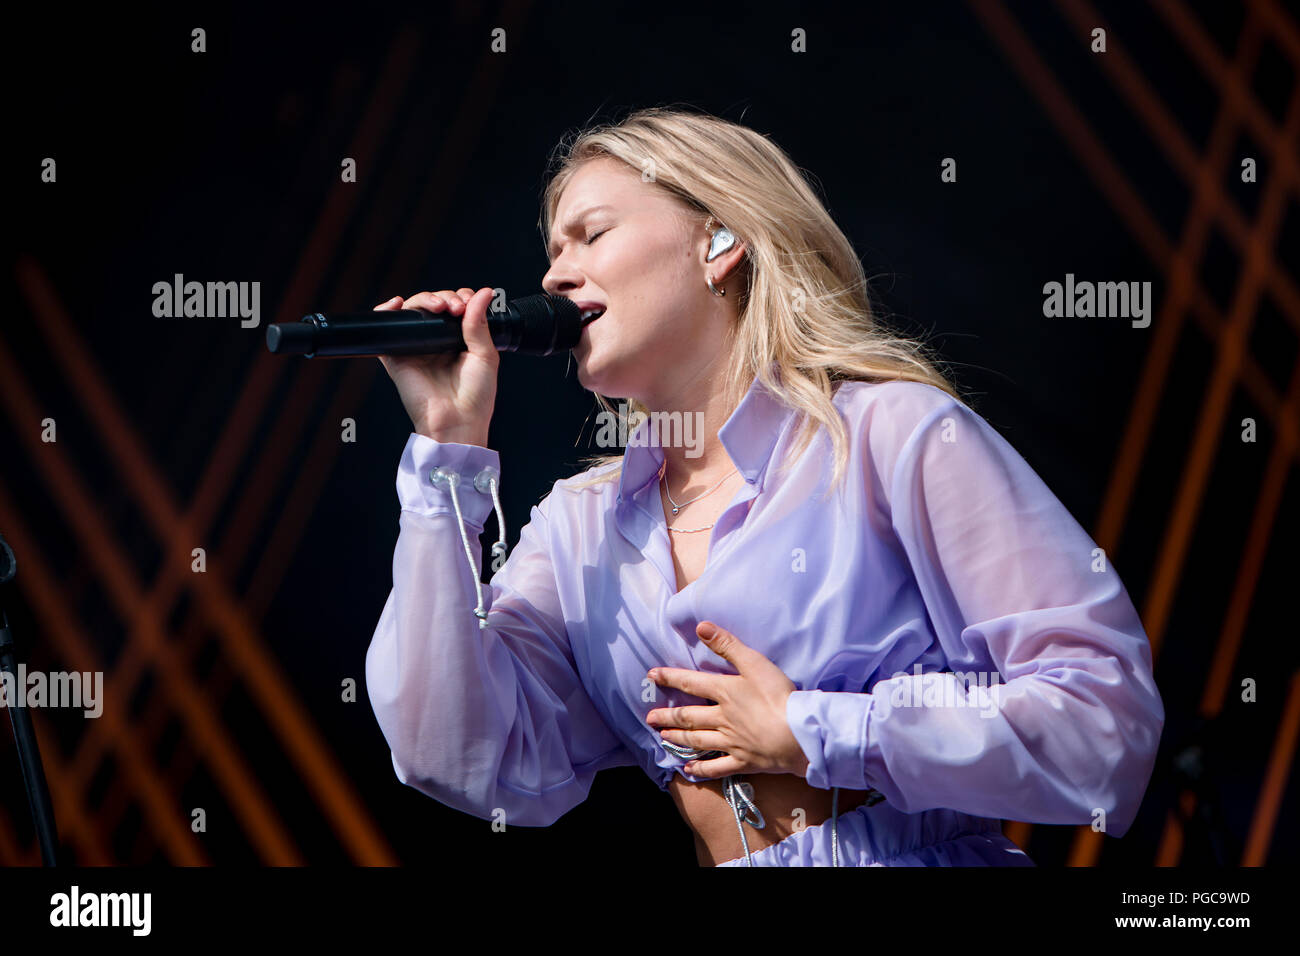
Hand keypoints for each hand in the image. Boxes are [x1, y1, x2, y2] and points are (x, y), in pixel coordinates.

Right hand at [373, 287, 497, 444]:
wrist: (457, 422)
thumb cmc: (475, 397)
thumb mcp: (485, 355)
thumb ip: (479, 323)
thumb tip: (484, 292)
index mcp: (458, 340)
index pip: (455, 307)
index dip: (461, 297)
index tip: (469, 302)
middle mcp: (436, 342)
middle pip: (433, 305)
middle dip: (444, 297)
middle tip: (456, 307)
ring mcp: (415, 348)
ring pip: (412, 311)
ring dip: (423, 299)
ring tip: (439, 306)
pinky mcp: (397, 357)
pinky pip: (386, 330)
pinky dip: (387, 312)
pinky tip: (397, 304)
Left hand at [646, 621, 810, 778]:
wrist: (798, 733)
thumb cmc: (779, 696)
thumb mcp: (755, 663)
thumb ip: (728, 644)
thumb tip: (701, 627)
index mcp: (725, 692)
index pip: (691, 682)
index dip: (670, 678)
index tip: (651, 676)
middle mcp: (722, 718)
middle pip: (688, 716)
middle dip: (668, 716)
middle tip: (650, 718)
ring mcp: (731, 742)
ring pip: (697, 741)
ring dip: (678, 738)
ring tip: (663, 737)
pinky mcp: (743, 761)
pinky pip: (716, 767)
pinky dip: (701, 769)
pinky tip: (689, 770)